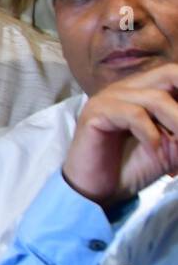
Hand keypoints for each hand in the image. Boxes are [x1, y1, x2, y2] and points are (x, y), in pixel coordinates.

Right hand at [63, 64, 177, 206]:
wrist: (98, 191)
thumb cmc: (132, 167)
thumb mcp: (170, 147)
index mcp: (143, 91)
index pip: (174, 76)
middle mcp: (125, 88)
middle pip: (169, 73)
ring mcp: (108, 98)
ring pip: (156, 98)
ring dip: (176, 123)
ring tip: (176, 146)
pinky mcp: (95, 112)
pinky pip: (134, 114)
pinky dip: (151, 134)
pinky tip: (153, 150)